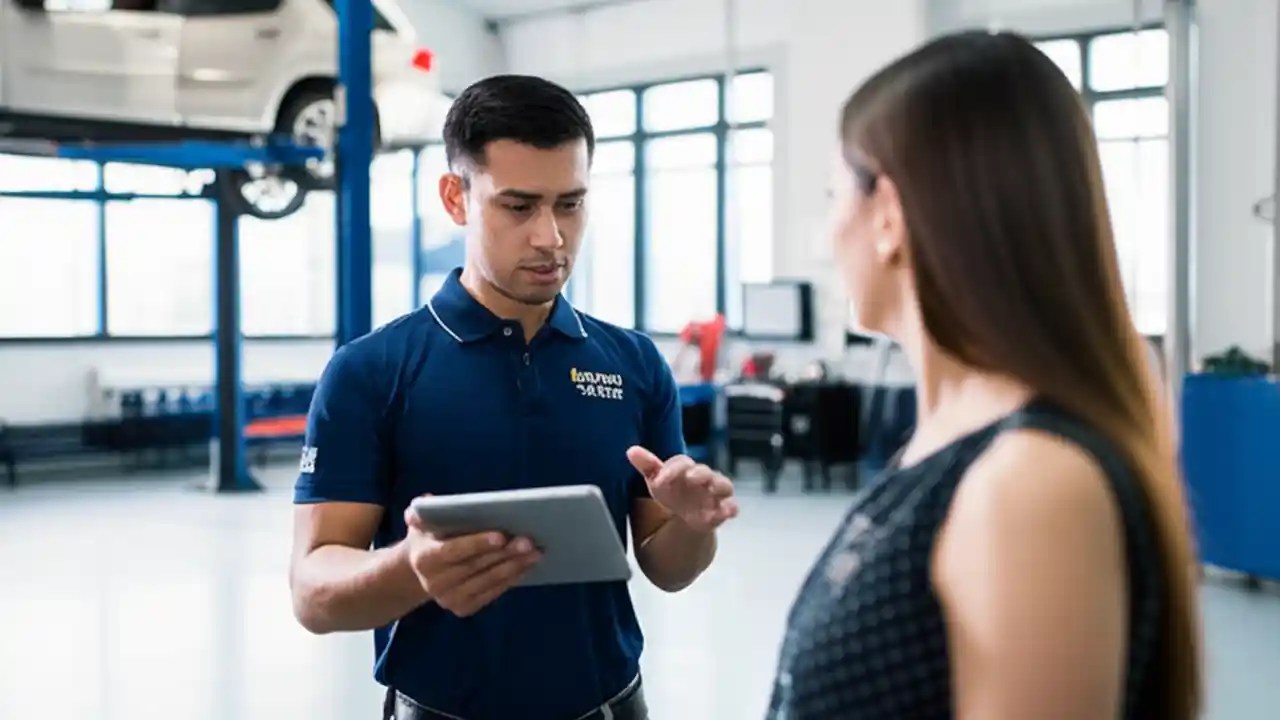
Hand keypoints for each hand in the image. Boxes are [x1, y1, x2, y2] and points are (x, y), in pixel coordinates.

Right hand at [402, 502, 541, 617]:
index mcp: (425, 559)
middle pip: (476, 566)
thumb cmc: (428, 538)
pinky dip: (511, 579)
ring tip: (535, 553)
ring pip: (488, 581)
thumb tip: (427, 500)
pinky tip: (526, 566)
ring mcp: (449, 599)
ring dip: (514, 567)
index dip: (477, 543)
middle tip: (528, 541)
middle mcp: (435, 583)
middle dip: (505, 553)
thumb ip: (421, 511)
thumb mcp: (420, 522)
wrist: (419, 571)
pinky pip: (492, 593)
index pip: (453, 551)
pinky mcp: (463, 609)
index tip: (501, 536)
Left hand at [627, 447, 738, 532]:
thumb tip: (631, 450)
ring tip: (712, 488)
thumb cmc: (672, 491)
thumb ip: (647, 465)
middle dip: (698, 473)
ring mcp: (715, 493)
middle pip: (704, 471)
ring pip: (722, 485)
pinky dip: (730, 508)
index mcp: (685, 468)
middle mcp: (703, 477)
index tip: (660, 478)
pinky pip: (730, 506)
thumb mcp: (657, 480)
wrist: (686, 513)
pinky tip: (726, 512)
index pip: (681, 463)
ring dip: (719, 485)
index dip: (672, 469)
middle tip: (690, 477)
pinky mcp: (723, 509)